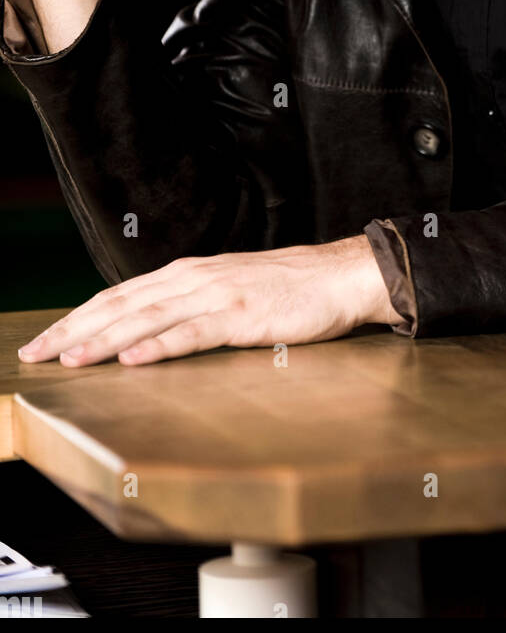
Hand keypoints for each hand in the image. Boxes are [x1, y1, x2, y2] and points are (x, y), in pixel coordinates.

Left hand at [17, 236, 401, 367]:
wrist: (341, 275)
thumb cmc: (290, 287)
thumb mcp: (231, 288)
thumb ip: (193, 302)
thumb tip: (151, 326)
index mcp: (190, 273)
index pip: (121, 296)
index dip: (80, 317)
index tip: (45, 340)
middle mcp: (196, 279)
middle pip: (123, 305)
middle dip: (75, 330)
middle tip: (37, 354)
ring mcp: (219, 295)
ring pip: (149, 319)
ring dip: (105, 340)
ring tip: (71, 359)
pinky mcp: (243, 316)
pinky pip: (194, 333)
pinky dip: (160, 346)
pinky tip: (134, 360)